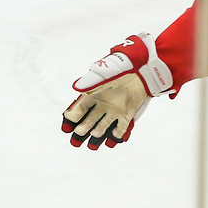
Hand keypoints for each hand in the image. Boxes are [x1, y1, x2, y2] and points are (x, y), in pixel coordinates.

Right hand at [62, 33, 173, 149]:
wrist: (139, 71)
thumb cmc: (119, 70)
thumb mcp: (103, 75)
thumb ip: (91, 82)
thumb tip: (76, 88)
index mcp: (91, 96)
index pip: (78, 110)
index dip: (72, 119)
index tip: (68, 126)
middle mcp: (100, 106)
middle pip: (88, 122)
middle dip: (82, 130)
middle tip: (78, 136)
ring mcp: (113, 112)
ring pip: (102, 127)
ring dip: (98, 133)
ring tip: (95, 137)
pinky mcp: (126, 115)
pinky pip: (120, 128)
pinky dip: (117, 134)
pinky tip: (114, 136)